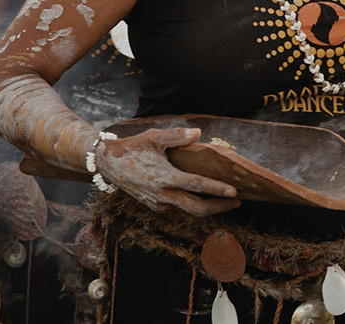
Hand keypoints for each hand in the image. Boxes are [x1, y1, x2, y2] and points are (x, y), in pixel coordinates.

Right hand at [94, 127, 240, 215]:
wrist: (107, 164)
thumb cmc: (132, 147)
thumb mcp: (154, 137)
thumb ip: (177, 136)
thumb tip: (198, 133)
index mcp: (164, 177)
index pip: (196, 185)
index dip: (217, 190)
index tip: (234, 191)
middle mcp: (162, 194)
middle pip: (197, 208)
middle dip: (219, 207)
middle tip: (237, 201)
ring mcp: (158, 203)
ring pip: (188, 210)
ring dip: (208, 208)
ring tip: (225, 201)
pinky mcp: (154, 205)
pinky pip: (177, 208)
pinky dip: (192, 205)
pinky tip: (202, 197)